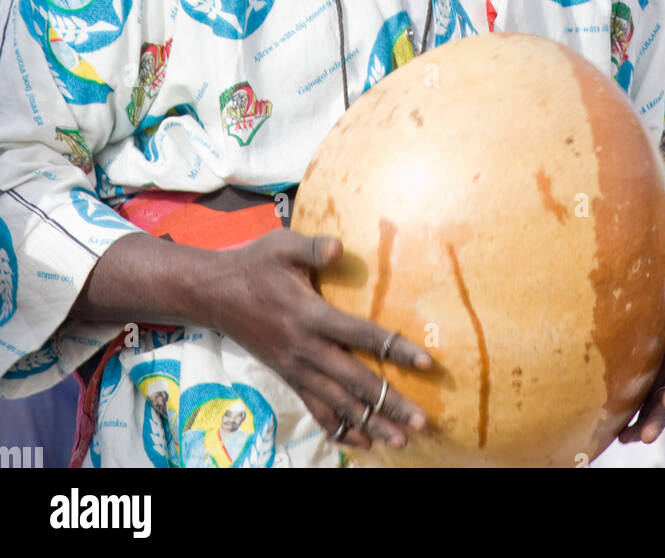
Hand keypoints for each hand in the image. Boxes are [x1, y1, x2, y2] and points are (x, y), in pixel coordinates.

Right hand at [210, 229, 432, 451]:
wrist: (216, 294)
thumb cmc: (256, 265)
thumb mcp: (282, 246)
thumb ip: (313, 247)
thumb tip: (339, 248)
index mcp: (311, 316)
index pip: (361, 335)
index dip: (394, 349)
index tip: (426, 362)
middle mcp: (306, 349)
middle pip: (355, 381)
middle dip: (390, 402)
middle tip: (421, 421)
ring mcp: (296, 368)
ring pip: (338, 404)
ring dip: (370, 423)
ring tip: (399, 441)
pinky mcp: (288, 377)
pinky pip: (316, 410)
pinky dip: (339, 429)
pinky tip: (361, 442)